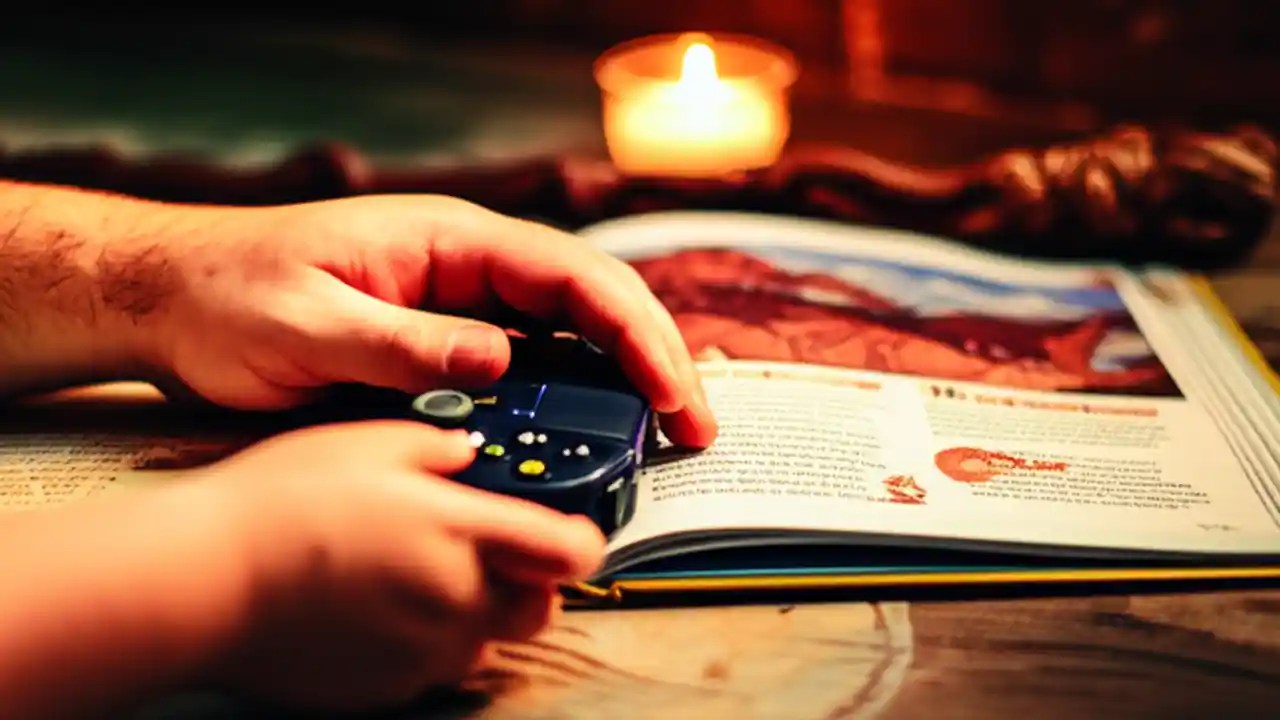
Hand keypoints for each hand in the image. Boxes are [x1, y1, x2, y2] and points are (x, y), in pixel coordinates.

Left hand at [145, 195, 715, 446]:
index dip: (635, 332)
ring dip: (626, 372)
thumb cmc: (229, 295)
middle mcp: (468, 263)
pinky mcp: (444, 334)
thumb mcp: (307, 325)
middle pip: (592, 297)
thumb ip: (403, 344)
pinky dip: (575, 387)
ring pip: (571, 327)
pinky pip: (531, 357)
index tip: (671, 393)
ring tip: (669, 427)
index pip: (572, 275)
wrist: (172, 295)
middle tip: (696, 424)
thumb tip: (501, 361)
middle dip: (654, 354)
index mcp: (449, 240)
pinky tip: (598, 422)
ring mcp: (460, 297)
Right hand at [192, 420, 603, 711]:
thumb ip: (443, 448)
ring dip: (471, 610)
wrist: (207, 578)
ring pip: (484, 640)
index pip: (572, 553)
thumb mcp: (372, 440)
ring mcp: (422, 655)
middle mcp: (457, 603)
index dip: (581, 540)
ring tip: (410, 571)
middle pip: (540, 608)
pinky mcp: (387, 688)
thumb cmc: (282, 503)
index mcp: (464, 534)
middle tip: (482, 547)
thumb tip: (474, 454)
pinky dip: (420, 638)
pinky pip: (430, 666)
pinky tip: (374, 604)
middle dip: (527, 580)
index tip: (570, 529)